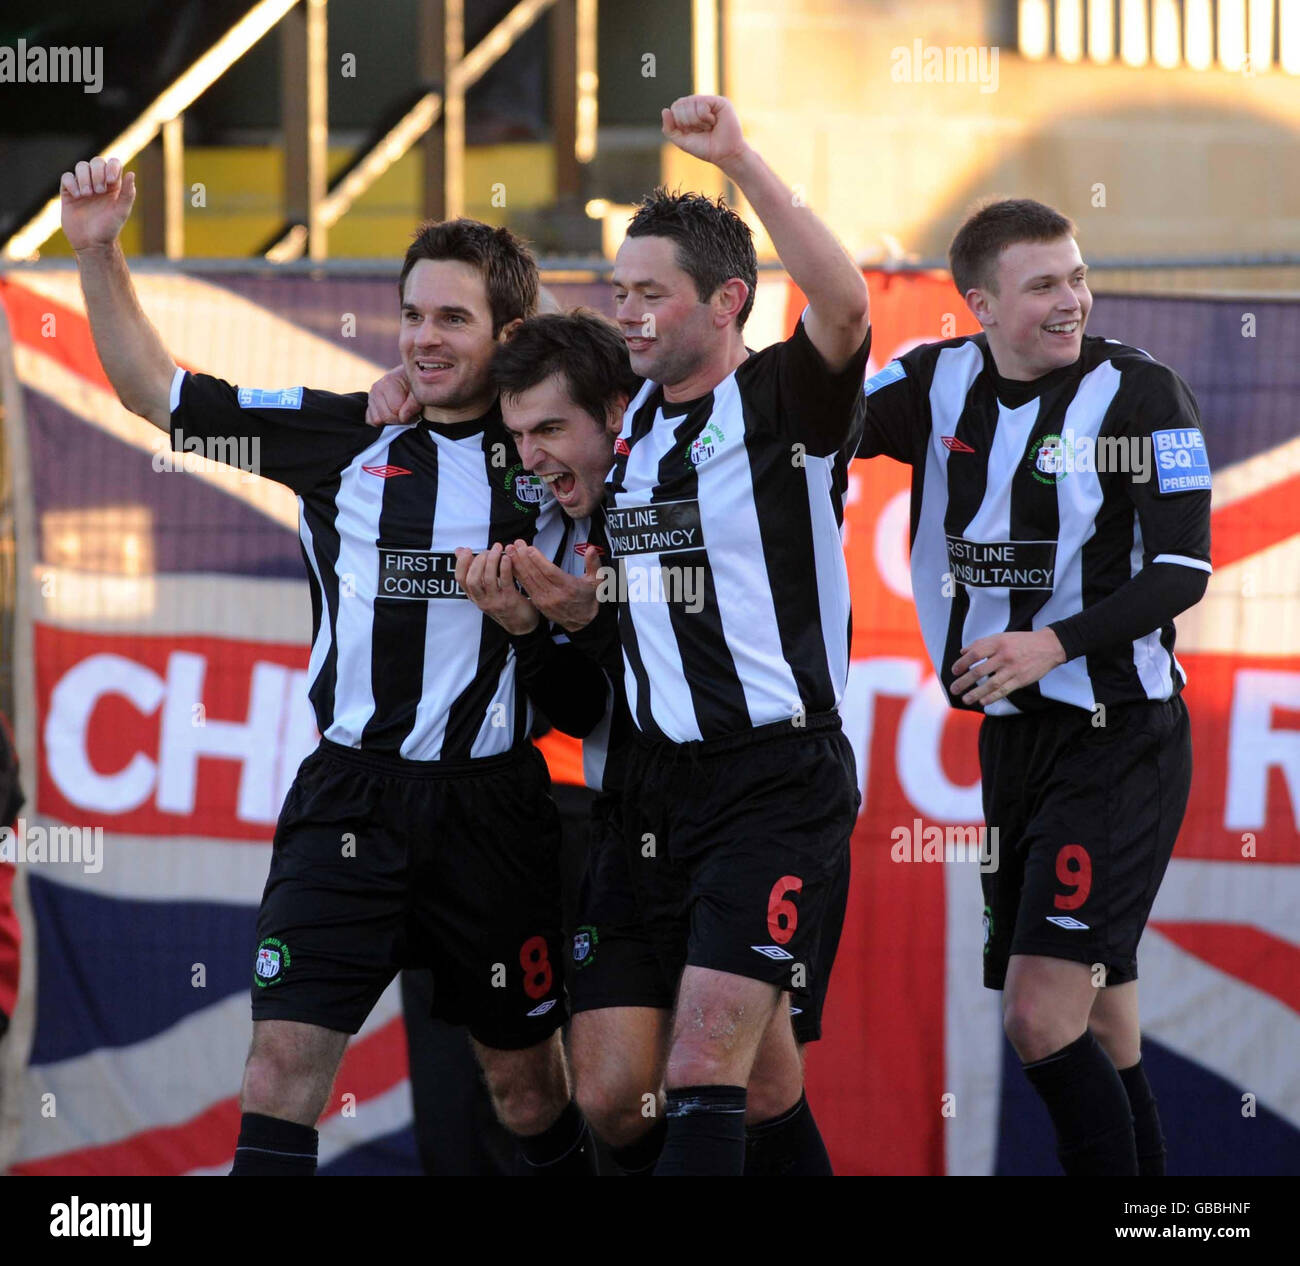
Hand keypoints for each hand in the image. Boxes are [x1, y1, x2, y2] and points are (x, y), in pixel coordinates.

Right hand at [60, 157, 134, 251]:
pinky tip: (77, 196)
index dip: (111, 166)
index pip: (112, 163)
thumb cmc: (109, 229)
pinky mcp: (69, 192)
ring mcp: (83, 186)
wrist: (91, 243)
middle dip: (97, 173)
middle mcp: (98, 182)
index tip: (110, 180)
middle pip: (96, 162)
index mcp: (113, 185)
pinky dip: (71, 183)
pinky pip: (67, 177)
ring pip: (81, 166)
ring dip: (84, 178)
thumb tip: (131, 173)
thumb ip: (128, 193)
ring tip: (87, 195)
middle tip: (99, 191)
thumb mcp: (122, 212)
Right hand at [366, 366, 418, 425]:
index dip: (409, 414)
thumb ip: (413, 403)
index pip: (395, 409)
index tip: (417, 411)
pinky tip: (394, 416)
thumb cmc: (417, 385)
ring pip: (377, 420)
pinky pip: (371, 421)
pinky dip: (382, 422)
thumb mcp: (419, 392)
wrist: (411, 380)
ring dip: (392, 421)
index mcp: (388, 381)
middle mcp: (376, 388)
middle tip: (411, 415)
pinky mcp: (370, 405)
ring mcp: (371, 397)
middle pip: (386, 416)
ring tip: (402, 414)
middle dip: (401, 419)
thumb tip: (402, 417)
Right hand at [454, 544, 539, 634]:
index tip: (467, 550)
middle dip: (479, 561)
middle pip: (472, 580)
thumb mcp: (485, 588)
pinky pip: (506, 582)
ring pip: (488, 579)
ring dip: (492, 561)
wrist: (522, 624)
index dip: (462, 563)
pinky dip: (505, 567)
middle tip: (488, 550)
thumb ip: (474, 569)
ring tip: (498, 548)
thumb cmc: (503, 601)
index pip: (461, 579)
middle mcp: (482, 601)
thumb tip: (459, 551)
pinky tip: (507, 558)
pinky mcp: (510, 601)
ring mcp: (495, 602)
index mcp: (474, 596)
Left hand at [507, 540, 602, 631]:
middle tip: (516, 545)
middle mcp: (555, 595)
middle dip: (524, 558)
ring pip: (529, 581)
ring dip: (518, 565)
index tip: (530, 549)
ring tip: (510, 551)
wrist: (583, 622)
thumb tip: (591, 550)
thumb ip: (594, 564)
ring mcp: (545, 601)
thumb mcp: (597, 581)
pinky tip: (512, 566)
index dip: (539, 560)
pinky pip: (526, 588)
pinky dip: (518, 576)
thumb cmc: (588, 598)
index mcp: (569, 588)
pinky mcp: (539, 604)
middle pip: (536, 575)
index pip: (550, 572)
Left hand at [660, 95, 748, 171]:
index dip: (679, 122)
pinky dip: (705, 118)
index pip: (675, 107)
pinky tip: (714, 122)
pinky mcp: (719, 102)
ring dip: (698, 121)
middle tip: (701, 130)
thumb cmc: (705, 148)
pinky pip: (702, 104)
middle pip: (680, 103)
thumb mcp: (682, 141)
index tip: (692, 131)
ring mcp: (709, 101)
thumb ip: (670, 129)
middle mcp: (699, 103)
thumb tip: (665, 110)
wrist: (724, 155)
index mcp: (689, 111)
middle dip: (687, 122)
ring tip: (709, 127)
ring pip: (691, 103)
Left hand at [950, 629, 1067, 706]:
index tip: (954, 671)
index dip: (962, 663)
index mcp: (998, 643)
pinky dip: (992, 697)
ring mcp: (1013, 669)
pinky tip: (983, 702)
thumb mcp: (1002, 636)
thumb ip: (981, 643)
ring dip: (976, 693)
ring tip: (965, 699)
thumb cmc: (1022, 642)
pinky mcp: (1021, 679)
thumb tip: (963, 652)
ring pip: (991, 683)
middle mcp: (1004, 656)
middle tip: (953, 689)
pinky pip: (1004, 690)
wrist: (1049, 646)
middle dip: (964, 681)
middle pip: (980, 670)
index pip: (975, 654)